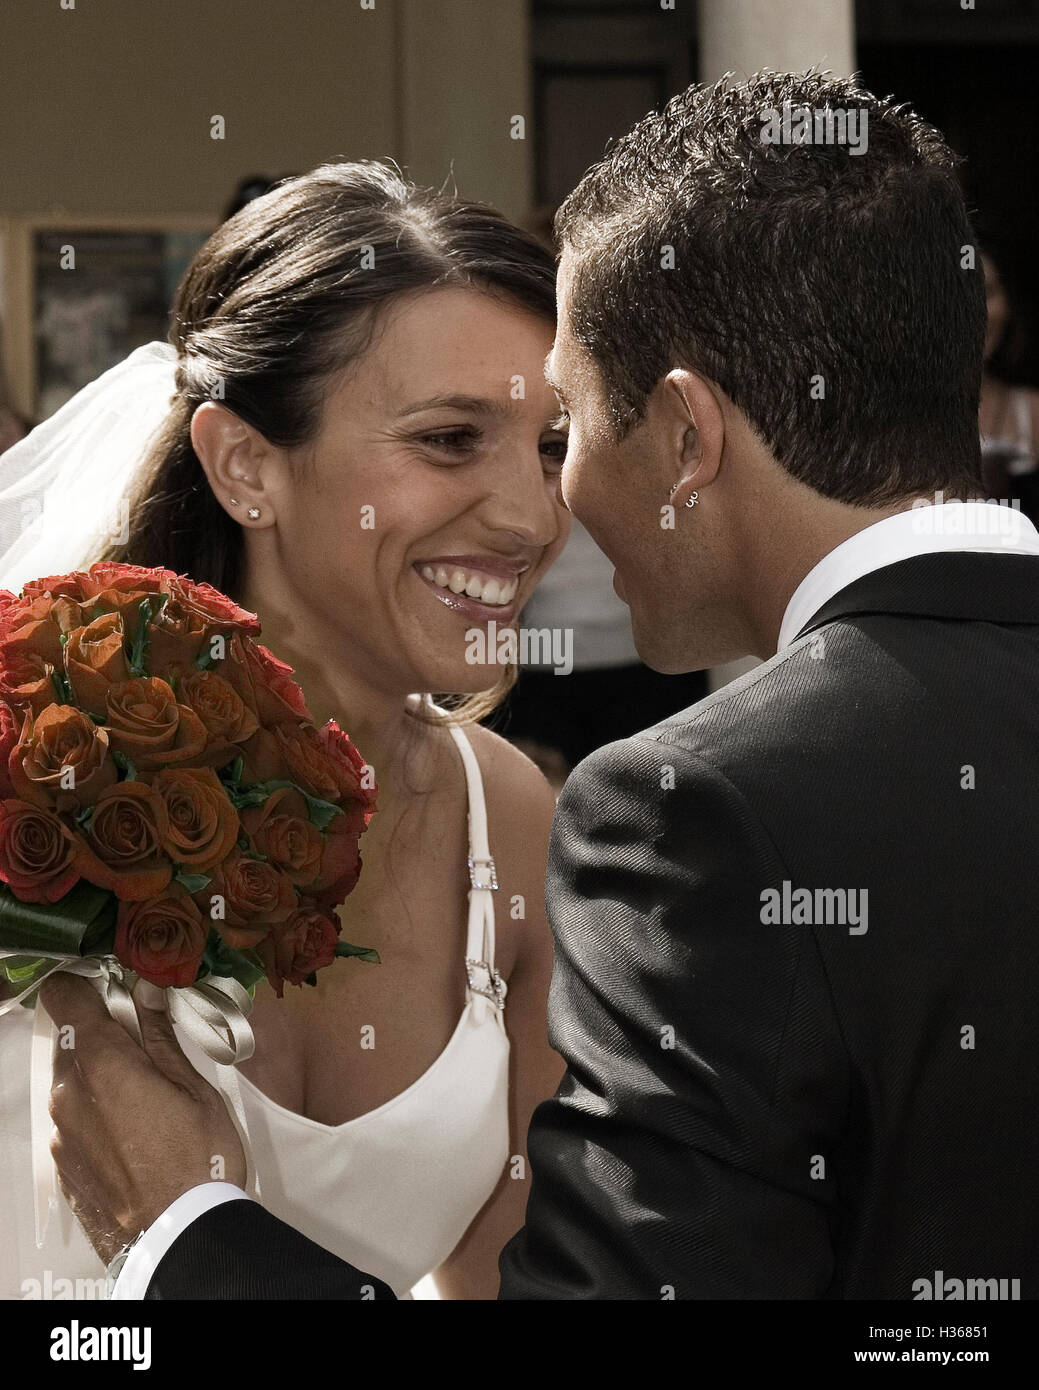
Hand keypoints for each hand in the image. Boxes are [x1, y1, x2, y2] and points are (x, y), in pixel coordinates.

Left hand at [40, 972, 246, 1265]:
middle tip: (149, 1046)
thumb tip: (147, 988)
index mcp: (100, 1061)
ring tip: (148, 1096)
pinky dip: (97, 1112)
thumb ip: (161, 1034)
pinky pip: (74, 1118)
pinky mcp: (63, 1164)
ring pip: (73, 1080)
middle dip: (105, 1034)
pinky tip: (136, 1131)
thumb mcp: (194, 1086)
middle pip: (72, 1039)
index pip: (64, 994)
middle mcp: (67, 1092)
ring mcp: (60, 1132)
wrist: (177, 1239)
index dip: (89, 983)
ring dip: (102, 1075)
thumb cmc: (198, 1157)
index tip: (118, 988)